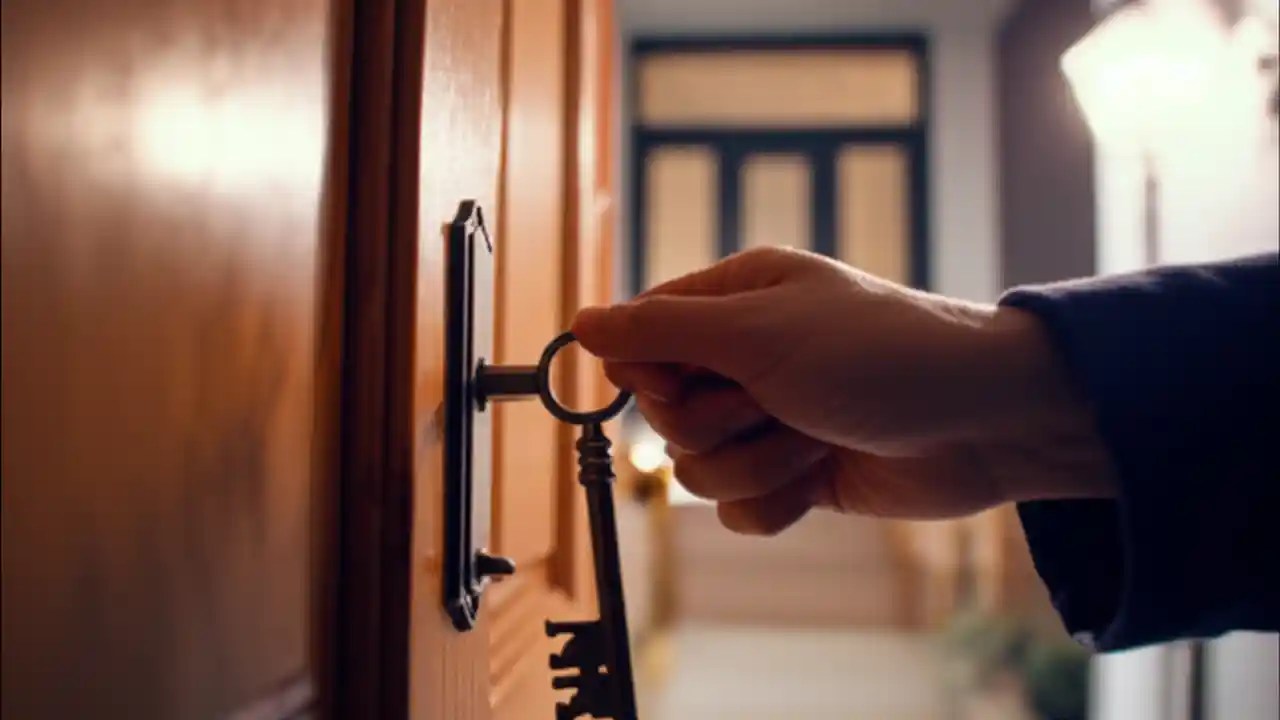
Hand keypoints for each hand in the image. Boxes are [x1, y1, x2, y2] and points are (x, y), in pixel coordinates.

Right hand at [572, 247, 1115, 534]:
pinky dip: (775, 501)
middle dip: (720, 422)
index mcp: (736, 301)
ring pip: (698, 469)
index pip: (641, 341)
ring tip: (814, 436)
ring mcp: (771, 417)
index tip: (685, 379)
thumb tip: (581, 322)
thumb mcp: (758, 332)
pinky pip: (737, 510)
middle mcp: (747, 357)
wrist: (981, 422)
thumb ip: (661, 331)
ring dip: (757, 463)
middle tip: (775, 402)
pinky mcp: (795, 474)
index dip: (651, 374)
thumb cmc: (878, 355)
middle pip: (665, 414)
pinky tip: (819, 476)